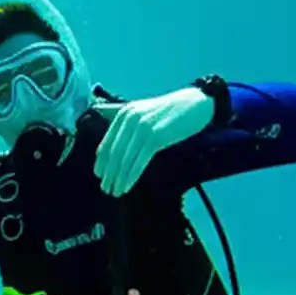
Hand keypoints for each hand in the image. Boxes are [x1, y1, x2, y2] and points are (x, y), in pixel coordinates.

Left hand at [92, 87, 214, 195]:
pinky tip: (127, 186)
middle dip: (109, 173)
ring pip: (125, 158)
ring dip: (118, 177)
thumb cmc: (170, 111)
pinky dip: (131, 175)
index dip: (101, 161)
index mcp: (124, 113)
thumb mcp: (143, 113)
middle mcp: (130, 119)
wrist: (196, 103)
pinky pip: (139, 160)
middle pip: (114, 152)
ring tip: (115, 191)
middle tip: (106, 189)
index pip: (107, 141)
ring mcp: (142, 127)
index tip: (99, 176)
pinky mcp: (156, 137)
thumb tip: (108, 142)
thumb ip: (126, 125)